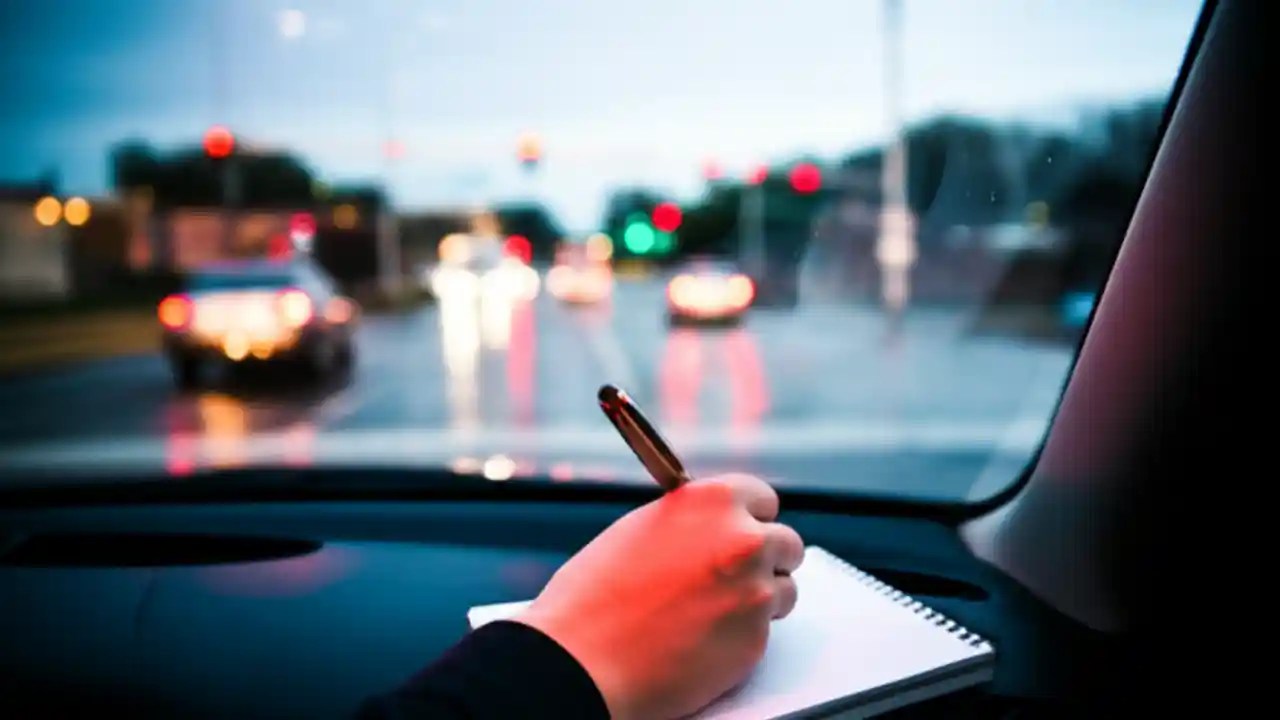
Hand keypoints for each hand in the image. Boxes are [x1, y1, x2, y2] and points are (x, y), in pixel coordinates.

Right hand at [513, 474, 804, 719]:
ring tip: (711, 612)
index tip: (743, 531)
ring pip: (784, 590)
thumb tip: (715, 529)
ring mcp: (755, 593)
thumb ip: (691, 523)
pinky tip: (701, 640)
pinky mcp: (756, 641)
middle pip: (786, 544)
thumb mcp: (641, 530)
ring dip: (759, 599)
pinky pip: (763, 632)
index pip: (763, 498)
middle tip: (734, 577)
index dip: (750, 518)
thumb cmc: (594, 596)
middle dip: (765, 560)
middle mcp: (744, 540)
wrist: (583, 661)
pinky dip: (741, 636)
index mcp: (712, 502)